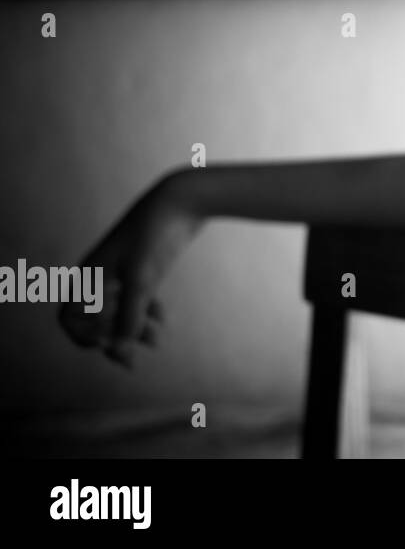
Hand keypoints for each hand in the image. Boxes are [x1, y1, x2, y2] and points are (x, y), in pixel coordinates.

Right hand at [58, 175, 202, 368]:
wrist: (183, 200)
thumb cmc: (156, 235)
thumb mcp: (143, 279)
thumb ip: (131, 317)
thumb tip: (120, 354)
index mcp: (91, 273)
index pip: (69, 316)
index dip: (82, 334)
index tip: (106, 342)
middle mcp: (101, 274)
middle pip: (95, 319)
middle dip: (112, 338)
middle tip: (132, 358)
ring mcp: (123, 271)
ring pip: (119, 311)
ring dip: (132, 330)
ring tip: (155, 340)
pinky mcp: (144, 268)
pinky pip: (136, 300)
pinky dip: (146, 314)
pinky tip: (161, 321)